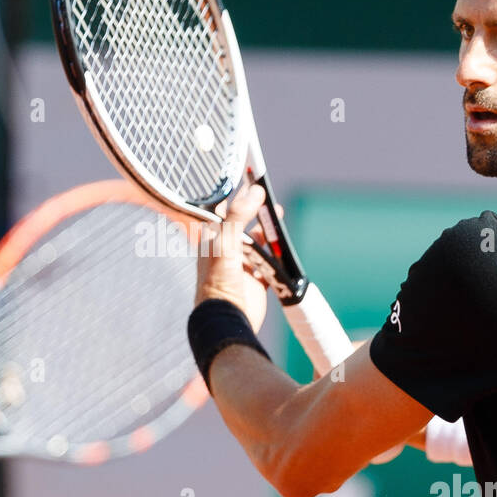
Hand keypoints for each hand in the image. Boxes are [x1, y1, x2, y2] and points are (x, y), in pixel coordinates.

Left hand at [195, 182, 267, 331]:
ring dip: (269, 230)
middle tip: (268, 196)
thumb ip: (238, 216)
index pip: (226, 210)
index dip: (238, 194)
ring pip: (258, 242)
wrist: (227, 318)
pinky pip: (269, 264)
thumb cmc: (218, 280)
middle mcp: (226, 250)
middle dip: (256, 210)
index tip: (252, 178)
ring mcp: (241, 265)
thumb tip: (255, 191)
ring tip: (278, 215)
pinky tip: (283, 247)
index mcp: (213, 239)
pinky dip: (277, 255)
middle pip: (243, 223)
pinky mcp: (255, 280)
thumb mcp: (226, 242)